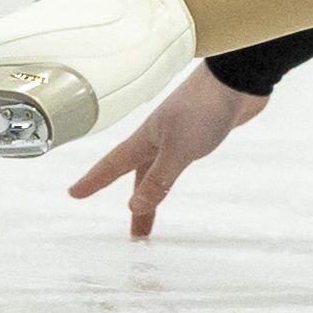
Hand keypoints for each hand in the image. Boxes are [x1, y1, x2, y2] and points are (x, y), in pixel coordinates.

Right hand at [67, 61, 269, 237]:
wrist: (238, 79)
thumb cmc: (204, 109)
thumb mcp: (178, 149)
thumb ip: (158, 179)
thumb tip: (134, 207)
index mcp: (148, 138)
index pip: (114, 164)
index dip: (94, 181)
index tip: (74, 193)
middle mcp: (158, 136)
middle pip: (139, 175)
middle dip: (136, 204)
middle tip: (135, 233)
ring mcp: (180, 133)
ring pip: (159, 169)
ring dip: (154, 192)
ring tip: (153, 214)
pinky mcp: (201, 133)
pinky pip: (179, 162)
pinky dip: (171, 177)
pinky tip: (176, 176)